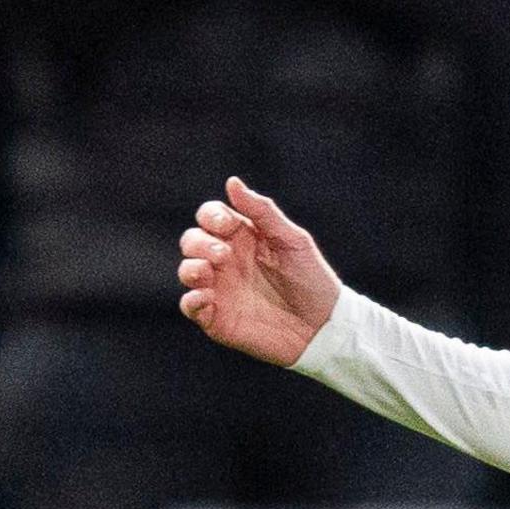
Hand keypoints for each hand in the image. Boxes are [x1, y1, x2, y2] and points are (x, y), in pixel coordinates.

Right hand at [176, 177, 344, 367]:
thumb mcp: (292, 240)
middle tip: (224, 255)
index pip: (210, 216)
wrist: (323, 326)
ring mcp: (220, 289)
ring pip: (187, 270)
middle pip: (192, 240)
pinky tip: (207, 298)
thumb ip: (263, 211)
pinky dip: (191, 300)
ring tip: (209, 273)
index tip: (226, 224)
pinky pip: (190, 306)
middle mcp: (227, 261)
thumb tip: (232, 182)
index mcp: (243, 237)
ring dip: (191, 268)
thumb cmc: (312, 280)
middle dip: (200, 242)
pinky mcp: (217, 317)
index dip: (211, 216)